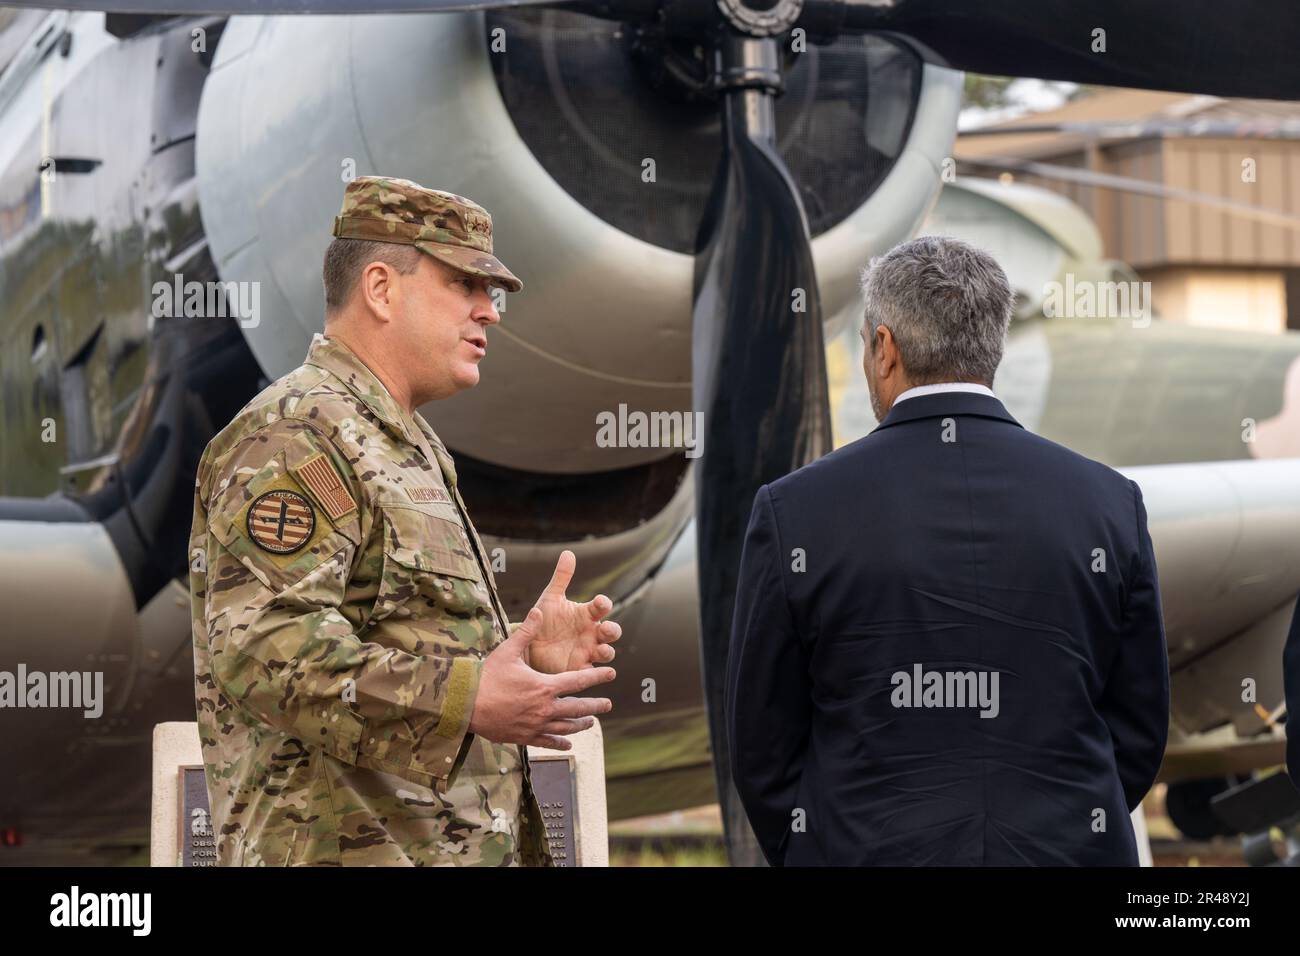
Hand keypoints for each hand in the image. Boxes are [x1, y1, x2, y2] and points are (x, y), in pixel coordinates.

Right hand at [468, 606, 614, 749]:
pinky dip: (559, 744)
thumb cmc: (487, 676)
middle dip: (596, 706)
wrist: (466, 705)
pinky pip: (547, 742)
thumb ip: (527, 632)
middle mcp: (544, 708)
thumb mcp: (508, 651)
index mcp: (544, 686)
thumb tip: (540, 610)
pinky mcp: (525, 737)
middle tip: (608, 705)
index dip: (597, 677)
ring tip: (591, 722)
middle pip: (578, 708)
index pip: (578, 681)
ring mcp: (536, 725)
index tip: (611, 674)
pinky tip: (568, 746)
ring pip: (566, 727)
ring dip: (580, 725)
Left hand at [525, 549, 621, 674]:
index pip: (601, 607)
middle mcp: (592, 632)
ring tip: (602, 651)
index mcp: (586, 614)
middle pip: (612, 632)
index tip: (599, 602)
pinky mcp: (580, 668)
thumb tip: (569, 553)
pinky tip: (595, 673)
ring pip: (607, 652)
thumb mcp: (551, 598)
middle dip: (612, 631)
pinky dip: (597, 674)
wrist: (528, 646)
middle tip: (604, 629)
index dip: (603, 604)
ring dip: (608, 651)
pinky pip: (593, 672)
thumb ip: (561, 577)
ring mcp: (588, 651)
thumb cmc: (544, 620)